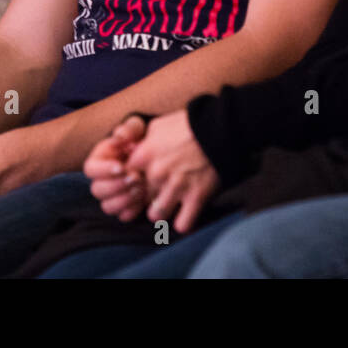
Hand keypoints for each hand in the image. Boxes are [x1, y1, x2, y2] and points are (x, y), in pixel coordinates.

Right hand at [84, 115, 149, 221]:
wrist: (158, 153)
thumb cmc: (142, 138)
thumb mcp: (137, 128)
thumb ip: (128, 129)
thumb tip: (120, 136)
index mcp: (100, 160)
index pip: (90, 169)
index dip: (103, 170)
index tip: (121, 167)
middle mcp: (102, 180)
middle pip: (97, 190)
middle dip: (116, 186)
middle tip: (136, 178)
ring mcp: (113, 195)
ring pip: (107, 206)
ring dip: (124, 200)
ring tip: (141, 188)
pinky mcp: (126, 206)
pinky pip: (123, 216)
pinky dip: (132, 210)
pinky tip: (143, 201)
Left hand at [125, 110, 218, 233]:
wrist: (222, 127)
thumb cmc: (189, 124)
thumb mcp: (159, 125)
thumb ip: (142, 140)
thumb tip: (130, 149)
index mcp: (145, 155)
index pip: (125, 179)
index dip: (132, 183)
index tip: (141, 182)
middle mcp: (157, 173)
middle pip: (140, 198)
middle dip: (148, 196)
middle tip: (160, 191)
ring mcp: (176, 187)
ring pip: (156, 216)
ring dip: (162, 212)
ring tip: (170, 205)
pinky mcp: (196, 197)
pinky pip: (182, 224)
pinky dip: (183, 222)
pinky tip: (185, 214)